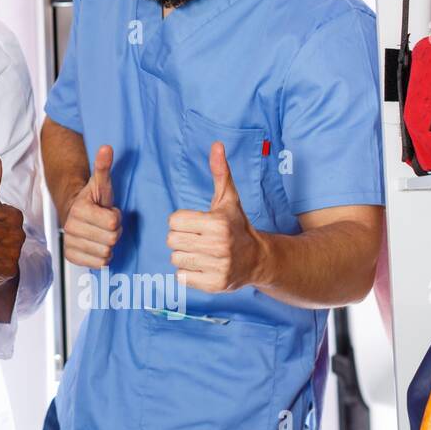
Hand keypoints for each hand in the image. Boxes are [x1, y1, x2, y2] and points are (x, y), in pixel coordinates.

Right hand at [62, 145, 120, 267]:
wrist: (75, 213)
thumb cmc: (93, 200)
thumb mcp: (101, 184)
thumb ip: (103, 166)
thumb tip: (106, 148)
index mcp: (80, 209)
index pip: (113, 223)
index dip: (116, 217)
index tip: (108, 212)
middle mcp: (71, 227)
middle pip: (111, 239)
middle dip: (113, 232)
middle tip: (106, 224)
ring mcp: (70, 243)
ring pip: (106, 253)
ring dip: (108, 245)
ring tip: (101, 233)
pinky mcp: (71, 256)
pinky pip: (98, 264)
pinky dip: (102, 257)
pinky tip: (97, 245)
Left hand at [166, 142, 268, 292]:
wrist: (258, 259)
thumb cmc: (236, 225)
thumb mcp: (228, 199)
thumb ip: (220, 172)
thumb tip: (216, 144)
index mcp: (217, 223)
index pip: (173, 221)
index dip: (182, 221)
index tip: (197, 224)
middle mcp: (218, 246)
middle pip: (171, 240)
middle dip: (181, 238)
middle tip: (199, 239)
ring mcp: (218, 267)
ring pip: (175, 258)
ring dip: (184, 256)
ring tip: (202, 253)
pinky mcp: (214, 285)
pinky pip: (181, 277)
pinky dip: (188, 273)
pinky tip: (203, 266)